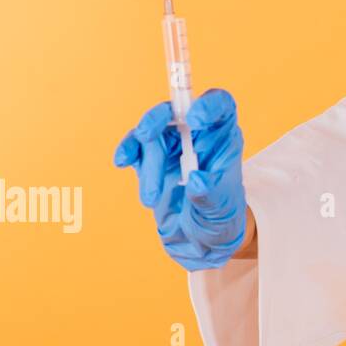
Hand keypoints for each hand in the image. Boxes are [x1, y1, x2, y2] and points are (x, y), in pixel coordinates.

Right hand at [113, 88, 246, 271]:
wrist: (198, 241)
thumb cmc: (218, 219)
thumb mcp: (220, 211)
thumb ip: (209, 195)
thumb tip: (196, 181)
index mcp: (223, 139)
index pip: (221, 106)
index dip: (208, 104)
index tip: (195, 119)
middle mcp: (198, 136)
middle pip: (177, 111)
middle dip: (158, 119)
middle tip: (146, 135)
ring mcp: (173, 146)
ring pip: (153, 133)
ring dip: (146, 161)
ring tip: (150, 198)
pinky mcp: (152, 160)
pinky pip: (136, 146)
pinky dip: (127, 149)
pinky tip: (122, 160)